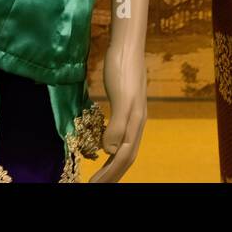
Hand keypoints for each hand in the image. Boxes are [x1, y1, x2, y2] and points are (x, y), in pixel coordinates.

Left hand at [89, 32, 146, 182]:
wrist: (127, 45)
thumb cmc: (122, 68)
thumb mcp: (120, 96)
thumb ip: (117, 124)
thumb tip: (109, 151)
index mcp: (136, 123)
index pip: (124, 158)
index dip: (110, 174)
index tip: (94, 185)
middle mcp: (136, 122)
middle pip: (126, 157)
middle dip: (112, 174)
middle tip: (95, 185)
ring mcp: (132, 114)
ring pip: (125, 147)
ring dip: (112, 164)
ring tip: (100, 174)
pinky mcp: (125, 105)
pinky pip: (120, 135)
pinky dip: (111, 147)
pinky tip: (102, 147)